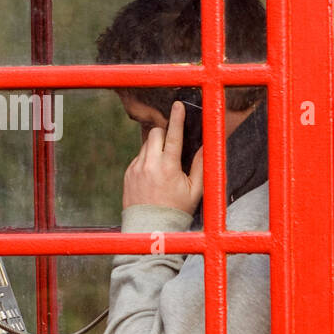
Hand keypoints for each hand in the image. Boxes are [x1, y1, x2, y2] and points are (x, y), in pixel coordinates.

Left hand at [122, 100, 203, 214]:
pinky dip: (147, 159)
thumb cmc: (177, 211)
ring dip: (156, 147)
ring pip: (145, 144)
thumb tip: (205, 147)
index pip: (174, 135)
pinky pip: (138, 157)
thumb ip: (201, 166)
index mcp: (168, 167)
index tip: (178, 105)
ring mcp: (136, 168)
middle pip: (155, 133)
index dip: (177, 118)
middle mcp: (149, 165)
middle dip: (164, 134)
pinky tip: (154, 176)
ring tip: (164, 166)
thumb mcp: (195, 191)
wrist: (150, 228)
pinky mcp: (128, 173)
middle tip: (173, 145)